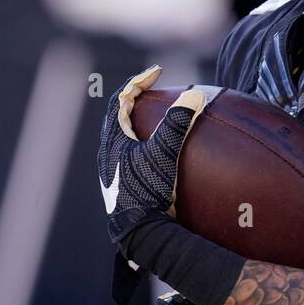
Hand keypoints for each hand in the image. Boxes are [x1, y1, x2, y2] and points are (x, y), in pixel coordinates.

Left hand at [96, 65, 212, 244]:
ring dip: (140, 121)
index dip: (139, 81)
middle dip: (137, 98)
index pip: (121, 99)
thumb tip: (195, 94)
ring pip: (123, 135)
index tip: (158, 71)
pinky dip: (146, 142)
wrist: (138, 233)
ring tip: (160, 115)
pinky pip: (132, 153)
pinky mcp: (124, 185)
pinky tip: (164, 151)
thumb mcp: (164, 153)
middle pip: (119, 115)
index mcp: (112, 140)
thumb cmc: (146, 192)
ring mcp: (115, 170)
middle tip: (156, 90)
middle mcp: (109, 153)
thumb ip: (178, 123)